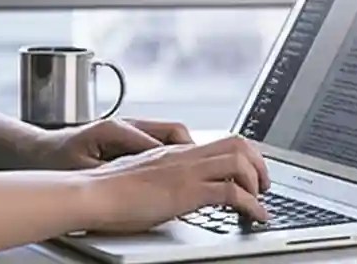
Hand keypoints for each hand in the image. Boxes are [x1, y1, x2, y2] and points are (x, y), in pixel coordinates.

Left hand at [33, 118, 194, 169]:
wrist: (40, 152)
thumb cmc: (58, 160)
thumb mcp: (84, 171)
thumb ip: (112, 175)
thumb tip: (139, 184)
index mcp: (116, 129)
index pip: (160, 140)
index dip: (181, 157)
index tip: (196, 171)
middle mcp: (127, 123)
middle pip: (173, 131)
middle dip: (192, 149)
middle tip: (206, 170)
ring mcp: (129, 128)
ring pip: (169, 134)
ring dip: (183, 150)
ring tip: (196, 171)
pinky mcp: (128, 136)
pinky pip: (160, 140)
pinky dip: (172, 152)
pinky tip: (176, 170)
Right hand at [79, 135, 271, 233]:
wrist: (92, 193)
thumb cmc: (108, 190)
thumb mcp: (143, 176)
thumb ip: (162, 177)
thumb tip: (171, 190)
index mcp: (175, 151)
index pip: (220, 140)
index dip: (243, 155)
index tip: (249, 172)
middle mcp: (185, 156)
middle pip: (238, 143)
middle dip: (258, 164)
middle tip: (263, 185)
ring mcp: (187, 172)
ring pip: (240, 162)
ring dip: (257, 181)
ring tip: (261, 201)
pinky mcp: (187, 192)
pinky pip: (232, 192)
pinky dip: (252, 205)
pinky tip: (256, 216)